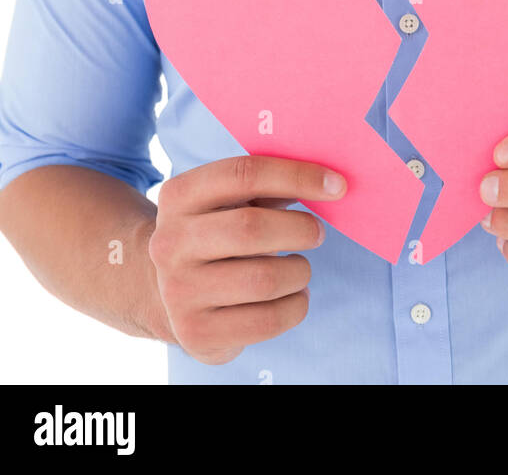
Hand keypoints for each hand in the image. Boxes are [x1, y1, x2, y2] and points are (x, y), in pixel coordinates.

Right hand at [148, 155, 346, 363]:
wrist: (170, 293)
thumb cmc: (218, 234)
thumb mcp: (229, 202)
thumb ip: (269, 187)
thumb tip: (328, 183)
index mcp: (178, 196)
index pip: (244, 174)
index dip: (296, 176)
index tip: (337, 185)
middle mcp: (169, 243)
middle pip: (251, 228)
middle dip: (300, 229)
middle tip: (318, 232)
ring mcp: (179, 292)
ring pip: (263, 279)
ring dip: (299, 271)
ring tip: (300, 268)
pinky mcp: (197, 334)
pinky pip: (266, 321)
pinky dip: (295, 306)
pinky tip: (294, 296)